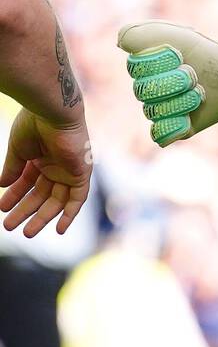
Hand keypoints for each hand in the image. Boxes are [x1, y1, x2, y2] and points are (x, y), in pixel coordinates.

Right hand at [0, 109, 91, 236]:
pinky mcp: (81, 174)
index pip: (27, 183)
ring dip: (42, 217)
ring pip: (56, 200)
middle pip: (40, 195)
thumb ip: (13, 169)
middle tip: (9, 226)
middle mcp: (56, 165)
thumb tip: (1, 185)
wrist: (52, 113)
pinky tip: (58, 229)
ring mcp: (69, 170)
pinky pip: (77, 199)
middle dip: (25, 211)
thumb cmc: (34, 125)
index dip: (14, 196)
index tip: (1, 208)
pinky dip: (69, 214)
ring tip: (25, 232)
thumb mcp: (19, 151)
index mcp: (40, 158)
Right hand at [118, 21, 217, 146]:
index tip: (179, 55)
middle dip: (176, 80)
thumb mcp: (171, 34)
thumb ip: (138, 33)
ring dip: (184, 98)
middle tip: (194, 74)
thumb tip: (119, 43)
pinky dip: (173, 127)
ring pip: (155, 111)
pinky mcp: (174, 129)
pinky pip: (159, 136)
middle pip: (145, 91)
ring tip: (200, 91)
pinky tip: (188, 118)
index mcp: (140, 68)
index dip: (160, 62)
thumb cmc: (201, 51)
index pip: (136, 69)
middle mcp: (146, 91)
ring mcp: (159, 111)